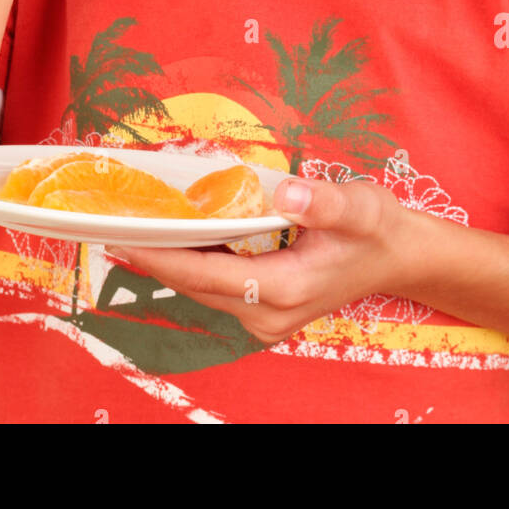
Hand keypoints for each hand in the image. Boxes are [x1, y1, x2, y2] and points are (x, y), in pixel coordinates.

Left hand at [112, 175, 414, 346]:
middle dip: (151, 255)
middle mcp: (266, 313)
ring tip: (128, 226)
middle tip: (107, 223)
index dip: (159, 255)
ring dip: (168, 260)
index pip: (203, 272)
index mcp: (282, 288)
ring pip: (201, 287)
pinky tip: (171, 237)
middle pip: (193, 283)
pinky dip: (191, 262)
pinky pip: (216, 285)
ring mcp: (265, 317)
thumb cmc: (377, 227)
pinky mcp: (265, 309)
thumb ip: (320, 200)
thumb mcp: (357, 205)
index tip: (120, 237)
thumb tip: (283, 191)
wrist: (400, 257)